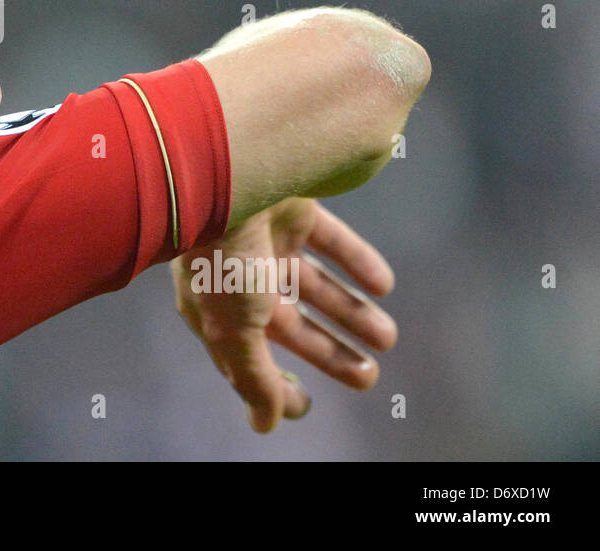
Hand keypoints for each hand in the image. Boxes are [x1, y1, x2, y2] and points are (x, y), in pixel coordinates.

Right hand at [169, 197, 397, 432]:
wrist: (226, 176)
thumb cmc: (222, 259)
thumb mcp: (234, 330)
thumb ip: (253, 377)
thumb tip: (266, 426)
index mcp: (214, 308)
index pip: (246, 355)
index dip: (276, 384)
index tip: (308, 405)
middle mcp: (240, 276)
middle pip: (290, 324)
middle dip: (329, 352)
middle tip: (369, 376)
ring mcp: (266, 241)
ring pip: (316, 285)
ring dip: (352, 312)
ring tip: (388, 338)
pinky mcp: (293, 209)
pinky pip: (331, 240)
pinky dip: (358, 263)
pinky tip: (382, 285)